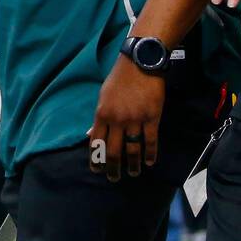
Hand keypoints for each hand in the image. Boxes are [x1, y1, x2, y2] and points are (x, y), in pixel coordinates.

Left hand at [88, 55, 164, 180]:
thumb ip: (97, 118)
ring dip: (133, 164)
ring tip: (134, 173)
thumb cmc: (119, 78)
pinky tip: (150, 162)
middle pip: (113, 151)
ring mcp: (135, 120)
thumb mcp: (103, 96)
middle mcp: (117, 120)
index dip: (96, 159)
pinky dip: (150, 154)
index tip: (97, 170)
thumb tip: (88, 134)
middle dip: (113, 168)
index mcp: (102, 114)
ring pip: (132, 149)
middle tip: (114, 178)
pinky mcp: (152, 117)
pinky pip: (150, 141)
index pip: (96, 143)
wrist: (140, 62)